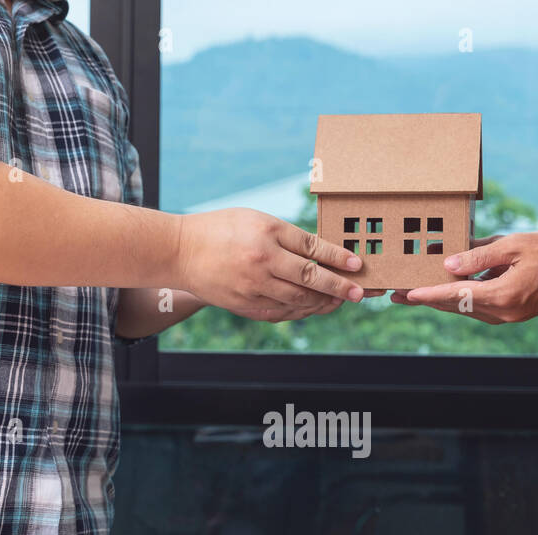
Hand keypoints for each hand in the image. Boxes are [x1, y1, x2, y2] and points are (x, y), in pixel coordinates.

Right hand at [175, 208, 364, 321]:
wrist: (179, 251)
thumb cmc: (221, 229)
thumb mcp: (255, 220)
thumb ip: (286, 236)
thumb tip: (320, 254)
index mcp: (267, 232)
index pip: (312, 247)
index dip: (337, 258)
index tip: (356, 265)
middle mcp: (262, 260)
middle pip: (310, 278)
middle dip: (338, 287)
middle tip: (358, 293)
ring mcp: (253, 285)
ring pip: (297, 300)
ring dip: (322, 303)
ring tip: (338, 301)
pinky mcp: (244, 304)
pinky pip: (279, 312)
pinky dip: (299, 312)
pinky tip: (312, 308)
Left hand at [392, 231, 537, 323]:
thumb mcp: (515, 245)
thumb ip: (480, 254)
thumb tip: (448, 264)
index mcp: (501, 295)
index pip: (454, 295)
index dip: (427, 293)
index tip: (404, 293)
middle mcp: (500, 312)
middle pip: (454, 305)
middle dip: (425, 299)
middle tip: (397, 294)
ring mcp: (506, 316)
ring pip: (464, 307)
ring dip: (440, 299)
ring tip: (413, 292)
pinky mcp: (510, 312)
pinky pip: (477, 306)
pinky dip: (459, 297)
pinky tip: (447, 288)